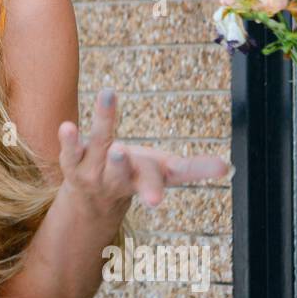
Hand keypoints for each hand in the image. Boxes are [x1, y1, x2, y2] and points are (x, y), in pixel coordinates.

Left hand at [57, 88, 230, 222]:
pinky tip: (67, 125)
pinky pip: (69, 151)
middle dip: (119, 163)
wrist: (94, 199)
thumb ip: (194, 169)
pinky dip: (68, 140)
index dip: (153, 191)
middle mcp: (115, 179)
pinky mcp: (72, 162)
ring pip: (96, 146)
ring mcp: (91, 172)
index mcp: (143, 182)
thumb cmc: (139, 177)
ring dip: (102, 123)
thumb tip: (229, 167)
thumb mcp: (166, 174)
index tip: (155, 202)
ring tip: (109, 94)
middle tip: (119, 151)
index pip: (152, 183)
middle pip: (119, 171)